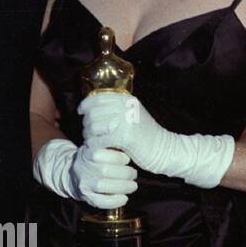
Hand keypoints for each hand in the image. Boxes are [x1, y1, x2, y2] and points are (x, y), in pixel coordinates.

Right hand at [33, 138, 136, 208]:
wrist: (73, 174)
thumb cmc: (95, 158)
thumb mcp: (98, 146)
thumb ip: (110, 141)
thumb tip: (125, 128)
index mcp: (86, 153)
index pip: (100, 154)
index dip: (116, 157)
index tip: (127, 158)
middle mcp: (82, 168)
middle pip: (104, 171)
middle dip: (124, 173)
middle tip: (134, 173)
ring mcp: (83, 184)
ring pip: (102, 186)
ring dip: (122, 187)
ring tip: (133, 185)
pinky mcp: (85, 197)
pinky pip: (99, 202)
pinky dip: (114, 201)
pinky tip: (124, 198)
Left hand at [79, 92, 233, 187]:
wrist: (165, 149)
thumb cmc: (145, 134)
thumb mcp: (133, 115)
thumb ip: (117, 108)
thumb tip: (91, 108)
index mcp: (127, 99)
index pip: (98, 97)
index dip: (85, 104)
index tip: (81, 112)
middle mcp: (126, 107)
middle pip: (93, 113)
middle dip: (87, 124)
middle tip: (88, 132)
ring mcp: (126, 121)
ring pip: (93, 127)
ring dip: (89, 136)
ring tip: (93, 140)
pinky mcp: (124, 137)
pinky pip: (99, 140)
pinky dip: (95, 145)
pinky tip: (98, 148)